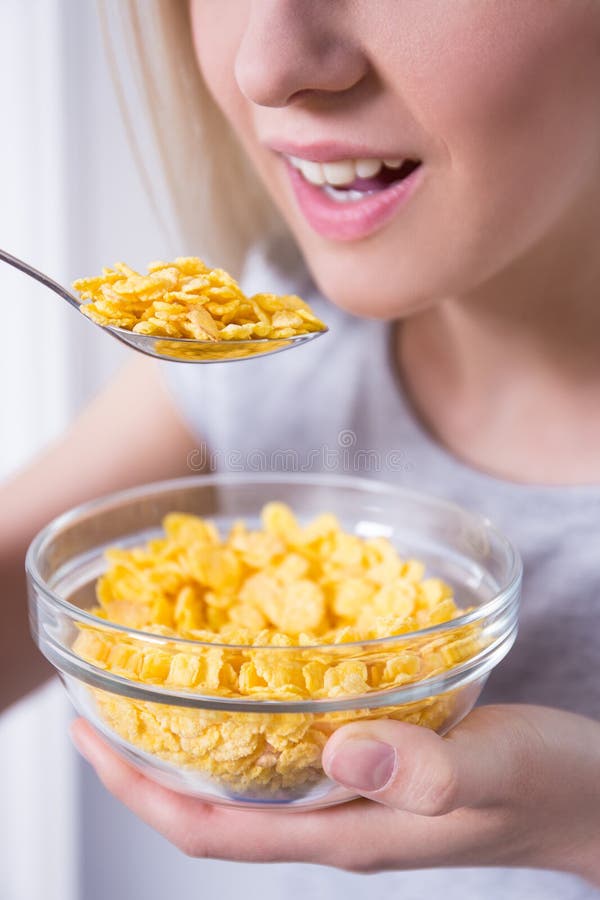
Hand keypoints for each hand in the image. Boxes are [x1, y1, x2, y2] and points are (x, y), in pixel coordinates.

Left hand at [71, 704, 599, 882]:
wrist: (587, 797)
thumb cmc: (546, 787)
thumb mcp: (492, 769)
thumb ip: (424, 770)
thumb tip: (338, 752)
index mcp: (348, 834)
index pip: (212, 832)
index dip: (141, 792)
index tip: (90, 740)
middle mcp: (335, 820)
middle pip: (212, 807)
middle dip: (148, 763)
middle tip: (104, 699)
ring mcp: (354, 797)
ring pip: (247, 776)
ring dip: (193, 739)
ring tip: (157, 684)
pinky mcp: (375, 768)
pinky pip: (291, 750)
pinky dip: (254, 717)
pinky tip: (252, 677)